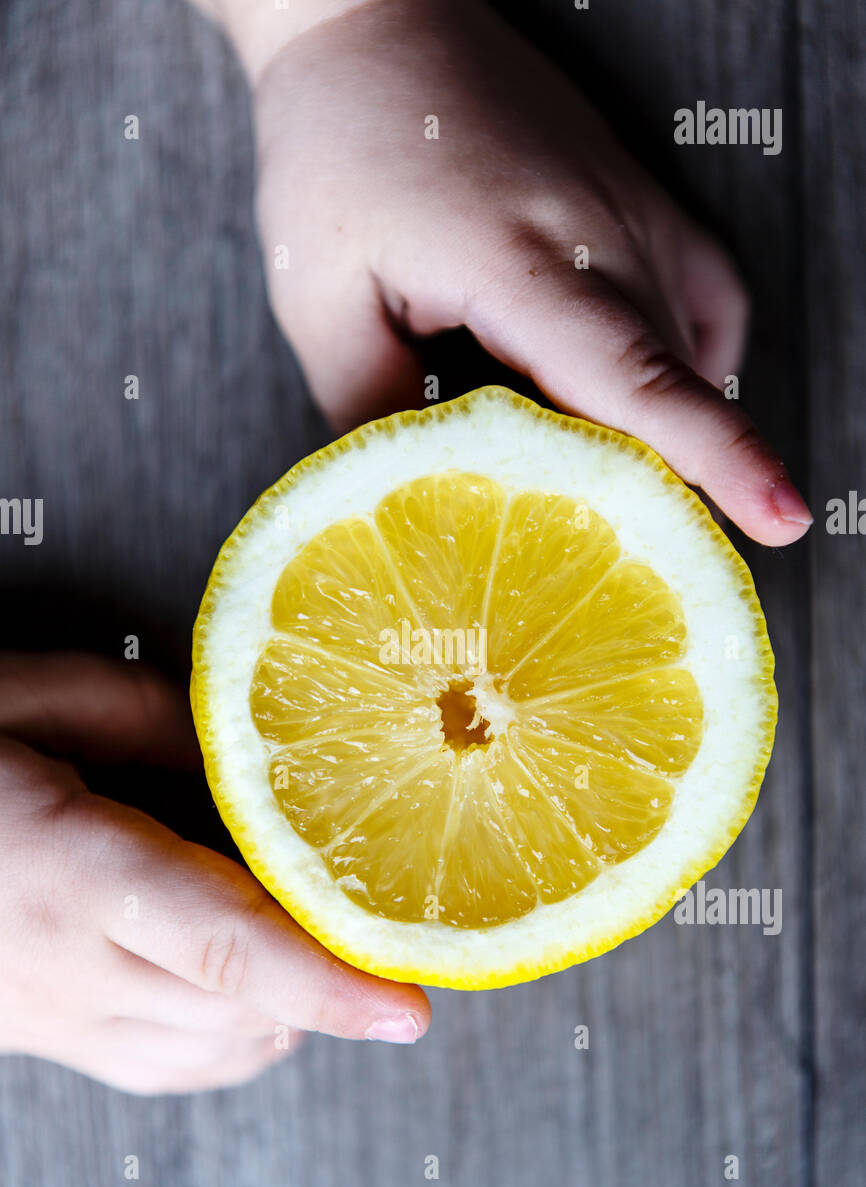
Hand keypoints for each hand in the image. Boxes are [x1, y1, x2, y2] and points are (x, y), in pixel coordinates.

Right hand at [0, 654, 428, 1092]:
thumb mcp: (20, 695)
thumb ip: (146, 710)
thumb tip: (246, 735)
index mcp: (73, 874)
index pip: (229, 951)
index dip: (329, 986)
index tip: (408, 1008)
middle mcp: (68, 966)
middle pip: (243, 1012)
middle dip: (328, 983)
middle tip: (379, 917)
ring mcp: (51, 1019)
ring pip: (213, 1053)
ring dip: (289, 1010)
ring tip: (318, 935)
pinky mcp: (42, 1038)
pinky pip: (165, 1068)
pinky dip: (233, 1041)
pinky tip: (252, 993)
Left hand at [235, 0, 810, 543]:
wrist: (373, 20)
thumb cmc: (338, 149)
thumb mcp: (323, 299)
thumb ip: (373, 413)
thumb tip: (415, 506)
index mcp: (520, 261)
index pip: (636, 379)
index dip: (715, 456)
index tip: (782, 516)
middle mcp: (602, 234)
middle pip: (672, 389)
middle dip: (669, 486)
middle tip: (628, 571)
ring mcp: (635, 211)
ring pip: (690, 354)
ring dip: (667, 430)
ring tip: (618, 492)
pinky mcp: (641, 202)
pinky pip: (705, 300)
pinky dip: (690, 364)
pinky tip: (645, 398)